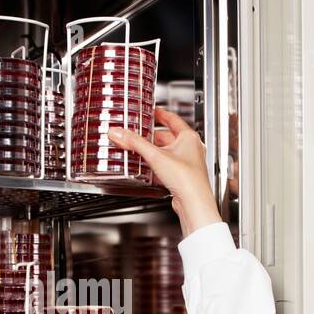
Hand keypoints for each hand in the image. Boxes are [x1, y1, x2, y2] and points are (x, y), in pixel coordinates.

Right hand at [108, 107, 221, 236]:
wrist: (194, 202)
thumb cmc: (187, 178)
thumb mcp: (156, 156)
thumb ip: (135, 143)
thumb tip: (119, 133)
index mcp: (189, 137)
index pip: (173, 119)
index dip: (160, 114)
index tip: (152, 111)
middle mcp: (191, 149)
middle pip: (167, 137)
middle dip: (152, 136)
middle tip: (139, 133)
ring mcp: (187, 163)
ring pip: (166, 153)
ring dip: (153, 151)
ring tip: (139, 150)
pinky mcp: (181, 177)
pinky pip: (166, 166)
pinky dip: (156, 165)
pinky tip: (147, 169)